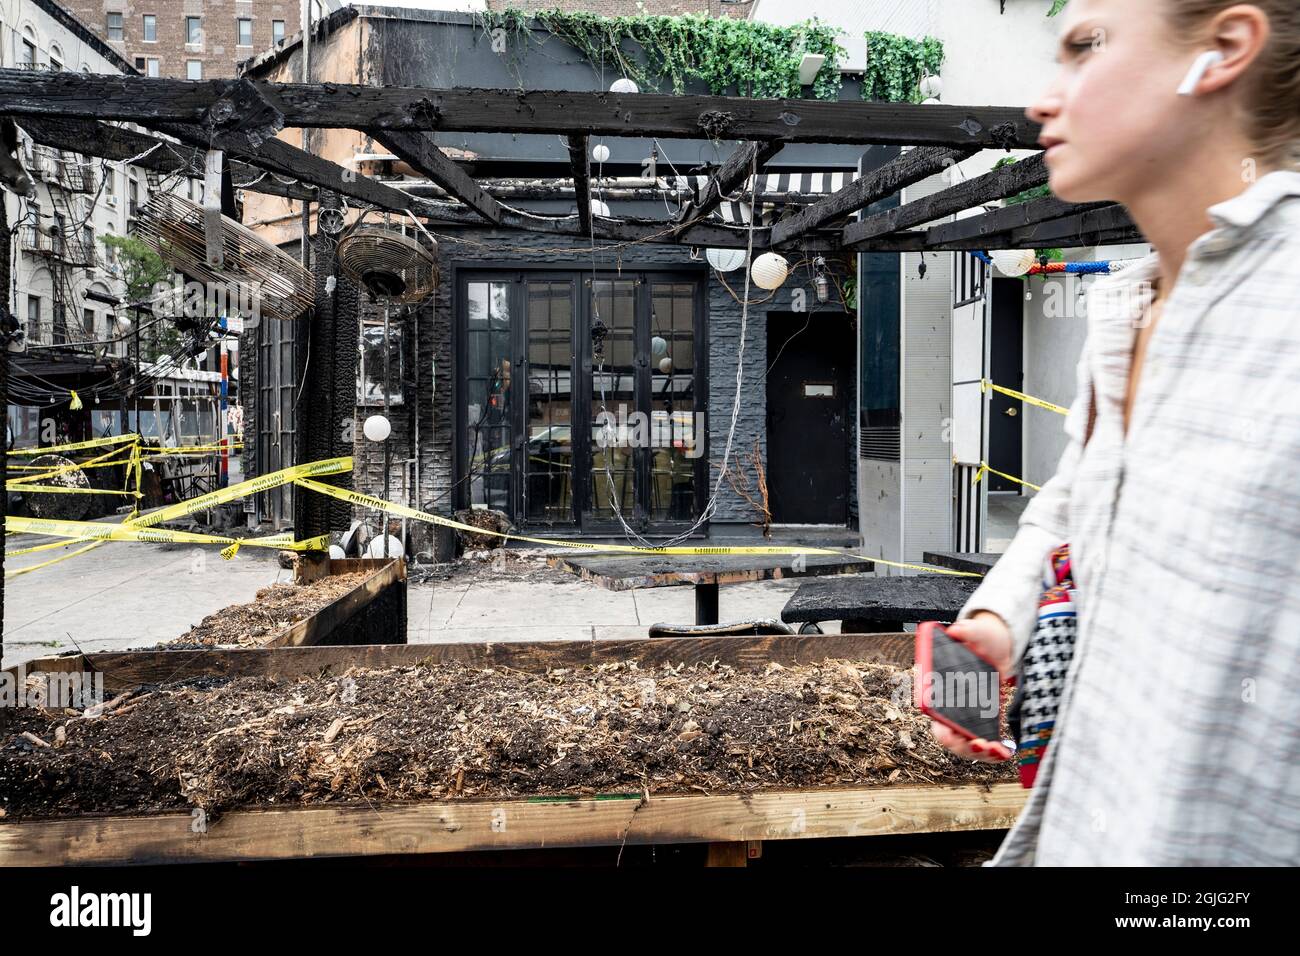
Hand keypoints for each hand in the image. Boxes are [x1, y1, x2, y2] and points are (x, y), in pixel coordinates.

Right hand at [927, 611, 1013, 762]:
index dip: (940, 726)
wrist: (997, 645)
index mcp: (940, 687)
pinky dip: (992, 752)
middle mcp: (950, 706)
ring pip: (966, 745)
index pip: (933, 713)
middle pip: (949, 736)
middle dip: (962, 745)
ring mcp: (967, 717)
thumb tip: (957, 631)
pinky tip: (1004, 752)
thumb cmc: (982, 639)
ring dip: (978, 753)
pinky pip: (984, 743)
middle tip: (978, 743)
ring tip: (994, 750)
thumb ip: (967, 631)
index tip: (950, 730)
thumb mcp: (978, 632)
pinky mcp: (983, 721)